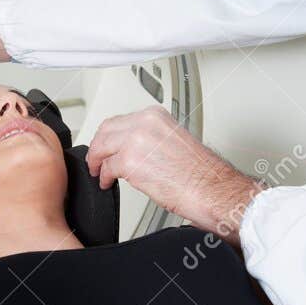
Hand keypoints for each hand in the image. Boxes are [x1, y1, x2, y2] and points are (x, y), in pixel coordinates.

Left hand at [84, 107, 261, 241]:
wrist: (209, 188)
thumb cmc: (199, 173)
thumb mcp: (172, 141)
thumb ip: (150, 138)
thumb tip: (134, 148)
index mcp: (155, 116)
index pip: (120, 120)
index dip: (109, 136)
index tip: (107, 146)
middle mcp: (144, 123)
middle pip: (106, 130)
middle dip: (98, 146)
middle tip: (96, 159)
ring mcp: (135, 140)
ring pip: (101, 147)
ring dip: (97, 161)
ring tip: (99, 171)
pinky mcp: (129, 161)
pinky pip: (106, 168)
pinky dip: (104, 177)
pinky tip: (107, 182)